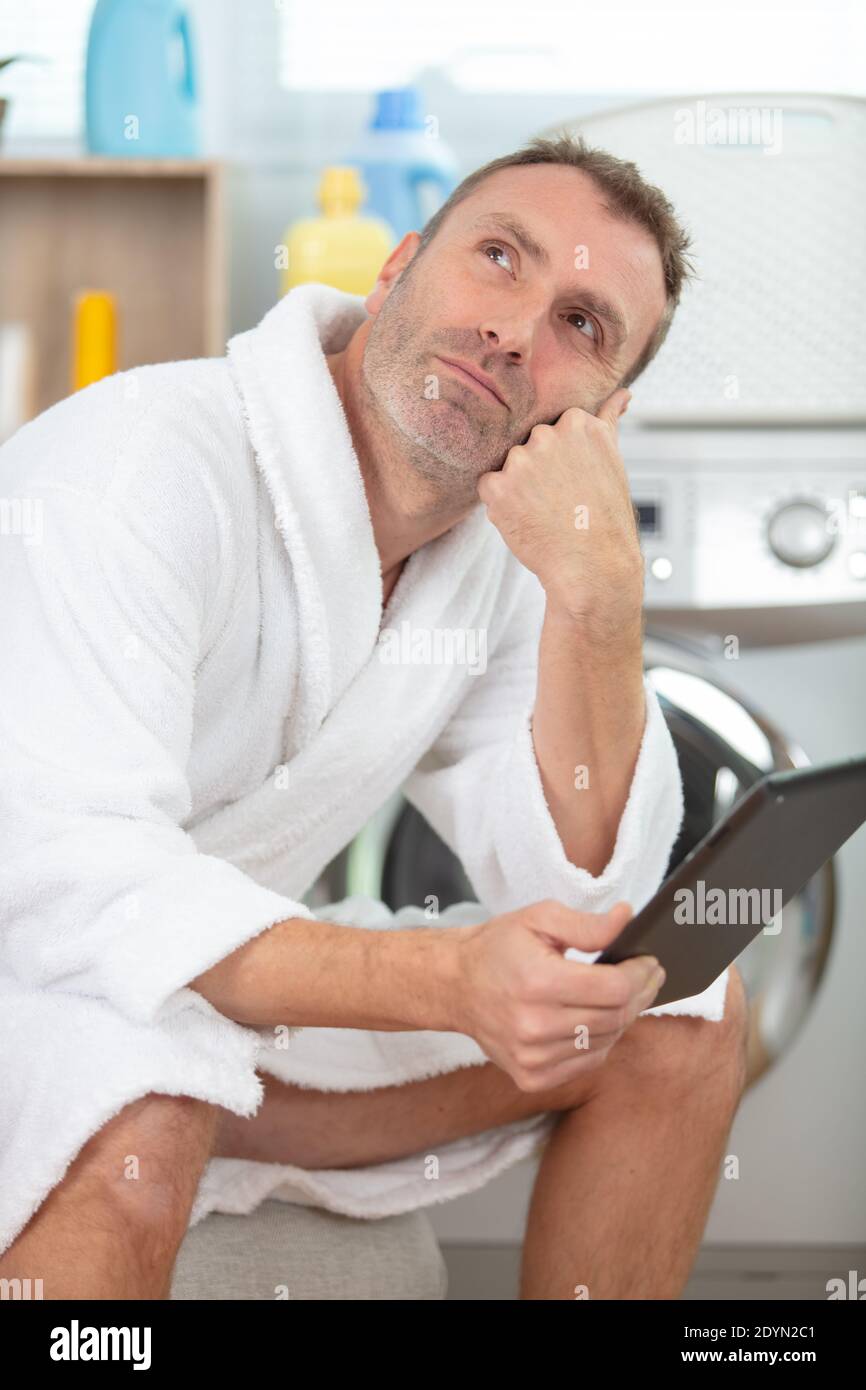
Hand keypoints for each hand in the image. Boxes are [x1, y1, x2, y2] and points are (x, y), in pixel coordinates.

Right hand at [452, 899, 664, 1091]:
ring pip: (606, 1042)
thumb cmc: (498, 947)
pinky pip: (587, 1063)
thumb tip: (627, 920)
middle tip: (647, 976)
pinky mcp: (531, 1076)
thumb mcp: (540, 918)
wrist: (455, 985)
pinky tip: (595, 1019)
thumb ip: (587, 924)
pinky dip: (600, 1041)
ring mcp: (532, 1058)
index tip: (649, 961)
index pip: (614, 989)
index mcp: (538, 982)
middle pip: (615, 1018)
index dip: (641, 974)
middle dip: (640, 994)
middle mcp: (534, 1026)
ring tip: (620, 994)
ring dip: (622, 1018)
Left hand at [476, 390, 643, 631]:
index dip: (561, 461)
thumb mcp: (613, 461)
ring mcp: (520, 459)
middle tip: (561, 502)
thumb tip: (622, 394)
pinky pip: (488, 487)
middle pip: (528, 446)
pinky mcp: (496, 486)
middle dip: (538, 472)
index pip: (553, 430)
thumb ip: (608, 420)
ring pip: (508, 467)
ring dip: (519, 489)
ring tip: (546, 513)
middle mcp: (549, 434)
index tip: (574, 482)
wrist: (592, 567)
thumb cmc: (605, 519)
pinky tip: (527, 520)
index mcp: (579, 422)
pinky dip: (502, 505)